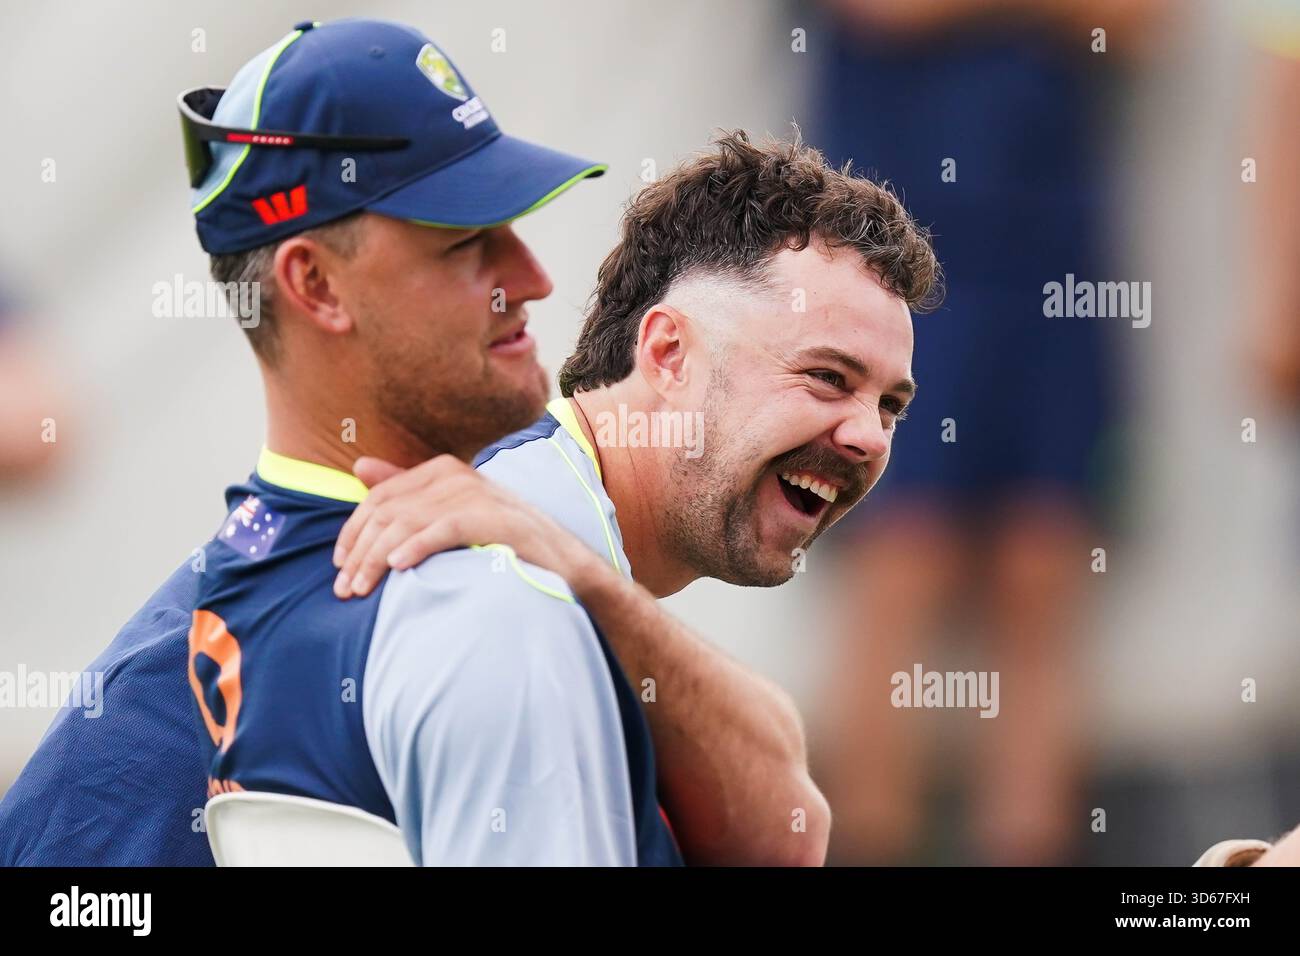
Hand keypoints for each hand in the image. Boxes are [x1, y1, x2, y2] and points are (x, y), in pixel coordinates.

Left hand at [332, 454, 596, 598]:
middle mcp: (456, 474)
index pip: (380, 497)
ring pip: (406, 522)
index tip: (339, 566)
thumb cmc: (500, 540)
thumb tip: (359, 465)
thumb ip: (406, 490)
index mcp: (442, 469)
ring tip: (361, 588)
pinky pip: (443, 529)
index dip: (352, 532)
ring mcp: (475, 494)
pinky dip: (416, 547)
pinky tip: (397, 568)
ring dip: (376, 559)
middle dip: (359, 552)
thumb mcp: (450, 512)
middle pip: (387, 511)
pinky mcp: (492, 517)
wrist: (560, 561)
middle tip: (344, 589)